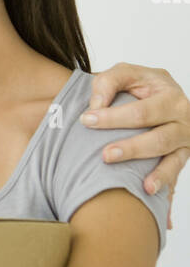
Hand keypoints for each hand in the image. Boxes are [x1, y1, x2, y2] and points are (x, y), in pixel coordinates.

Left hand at [81, 62, 189, 227]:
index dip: (113, 117)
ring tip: (135, 180)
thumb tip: (96, 106)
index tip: (86, 121)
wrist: (159, 93)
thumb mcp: (125, 74)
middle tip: (104, 155)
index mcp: (167, 93)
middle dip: (131, 147)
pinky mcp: (183, 153)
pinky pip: (176, 169)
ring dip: (150, 168)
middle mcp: (181, 114)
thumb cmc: (140, 85)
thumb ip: (108, 82)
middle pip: (157, 136)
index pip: (141, 110)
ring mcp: (184, 136)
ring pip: (167, 153)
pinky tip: (150, 193)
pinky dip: (164, 182)